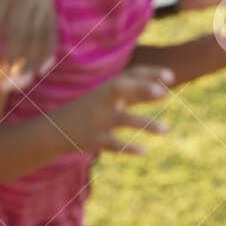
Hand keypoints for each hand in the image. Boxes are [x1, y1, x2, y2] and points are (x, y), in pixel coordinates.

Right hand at [50, 66, 173, 155]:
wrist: (56, 129)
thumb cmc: (90, 110)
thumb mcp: (110, 98)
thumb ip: (135, 93)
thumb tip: (164, 90)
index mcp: (109, 88)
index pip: (131, 74)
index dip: (150, 74)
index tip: (170, 77)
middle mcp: (103, 100)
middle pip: (123, 89)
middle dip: (142, 89)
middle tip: (164, 93)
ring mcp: (98, 120)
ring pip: (123, 119)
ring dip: (145, 124)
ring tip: (167, 130)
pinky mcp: (93, 139)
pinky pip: (113, 143)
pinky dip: (128, 147)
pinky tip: (144, 151)